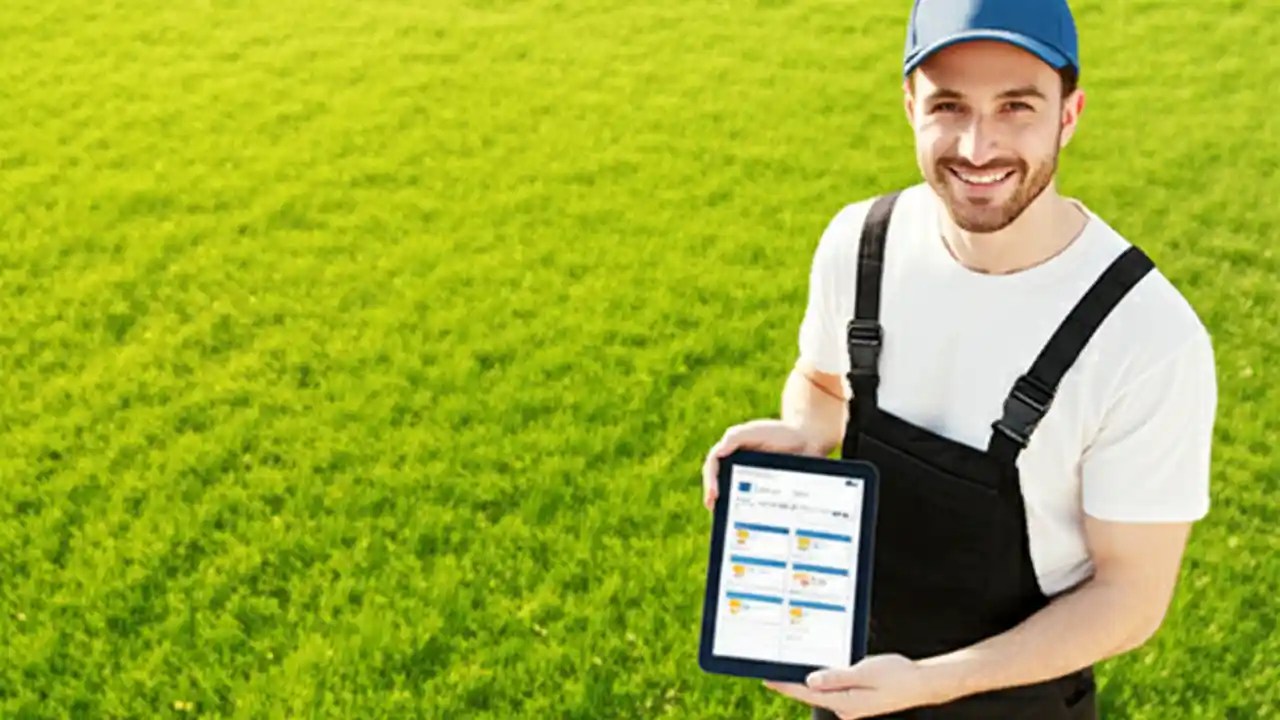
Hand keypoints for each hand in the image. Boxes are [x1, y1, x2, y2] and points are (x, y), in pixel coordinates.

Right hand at [701, 420, 818, 509]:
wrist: (809, 440)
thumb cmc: (781, 432)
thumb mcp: (756, 431)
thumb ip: (734, 437)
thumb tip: (717, 453)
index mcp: (732, 452)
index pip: (714, 466)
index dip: (710, 480)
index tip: (714, 494)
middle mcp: (739, 467)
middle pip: (720, 483)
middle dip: (714, 496)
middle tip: (714, 508)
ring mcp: (752, 480)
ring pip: (735, 495)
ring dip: (728, 506)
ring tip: (726, 517)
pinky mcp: (766, 491)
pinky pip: (754, 503)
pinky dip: (748, 512)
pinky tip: (749, 521)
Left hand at [763, 654, 946, 718]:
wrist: (921, 684)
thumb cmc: (898, 676)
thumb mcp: (864, 672)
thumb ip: (836, 678)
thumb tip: (810, 682)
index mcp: (846, 702)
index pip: (807, 694)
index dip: (786, 685)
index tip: (767, 678)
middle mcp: (846, 707)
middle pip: (811, 694)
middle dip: (791, 683)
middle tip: (770, 670)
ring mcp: (851, 705)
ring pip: (822, 691)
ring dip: (806, 681)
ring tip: (787, 670)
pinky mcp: (857, 699)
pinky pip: (833, 689)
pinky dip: (822, 681)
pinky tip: (815, 673)